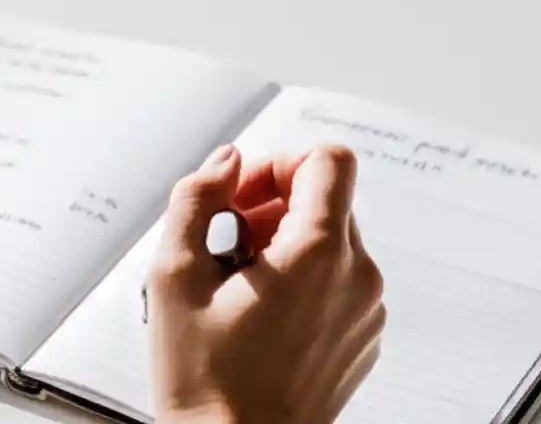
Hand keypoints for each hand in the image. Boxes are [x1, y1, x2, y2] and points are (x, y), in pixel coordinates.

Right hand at [148, 144, 385, 423]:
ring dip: (283, 240)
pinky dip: (301, 277)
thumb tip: (225, 163)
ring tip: (236, 282)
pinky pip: (338, 278)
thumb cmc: (205, 380)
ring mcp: (366, 311)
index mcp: (317, 256)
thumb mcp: (174, 276)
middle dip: (271, 202)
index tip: (240, 196)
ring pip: (332, 237)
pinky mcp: (362, 337)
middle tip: (225, 240)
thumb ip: (196, 199)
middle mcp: (357, 279)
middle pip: (327, 196)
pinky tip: (257, 311)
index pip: (328, 160)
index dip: (277, 162)